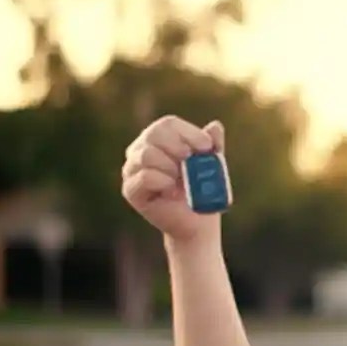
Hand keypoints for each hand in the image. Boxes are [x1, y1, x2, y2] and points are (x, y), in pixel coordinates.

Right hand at [121, 115, 226, 244]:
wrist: (196, 222)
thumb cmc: (202, 189)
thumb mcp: (212, 165)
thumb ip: (213, 145)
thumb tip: (216, 126)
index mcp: (159, 138)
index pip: (168, 124)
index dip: (189, 133)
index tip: (207, 148)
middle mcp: (140, 149)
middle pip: (154, 134)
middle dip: (178, 147)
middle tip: (191, 162)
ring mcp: (132, 169)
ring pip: (146, 154)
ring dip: (170, 166)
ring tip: (181, 180)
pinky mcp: (130, 190)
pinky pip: (144, 177)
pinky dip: (163, 182)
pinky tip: (172, 191)